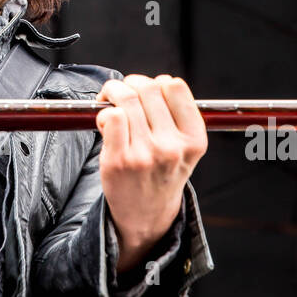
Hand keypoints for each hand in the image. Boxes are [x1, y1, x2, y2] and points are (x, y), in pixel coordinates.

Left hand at [95, 74, 206, 272]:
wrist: (146, 214)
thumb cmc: (161, 171)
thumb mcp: (184, 146)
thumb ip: (176, 113)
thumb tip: (154, 81)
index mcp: (194, 139)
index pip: (175, 86)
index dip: (157, 82)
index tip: (146, 92)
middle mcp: (173, 147)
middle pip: (147, 88)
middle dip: (130, 83)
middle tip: (121, 94)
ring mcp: (146, 154)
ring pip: (126, 99)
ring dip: (112, 93)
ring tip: (108, 103)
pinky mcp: (119, 161)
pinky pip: (110, 116)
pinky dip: (103, 113)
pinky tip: (104, 124)